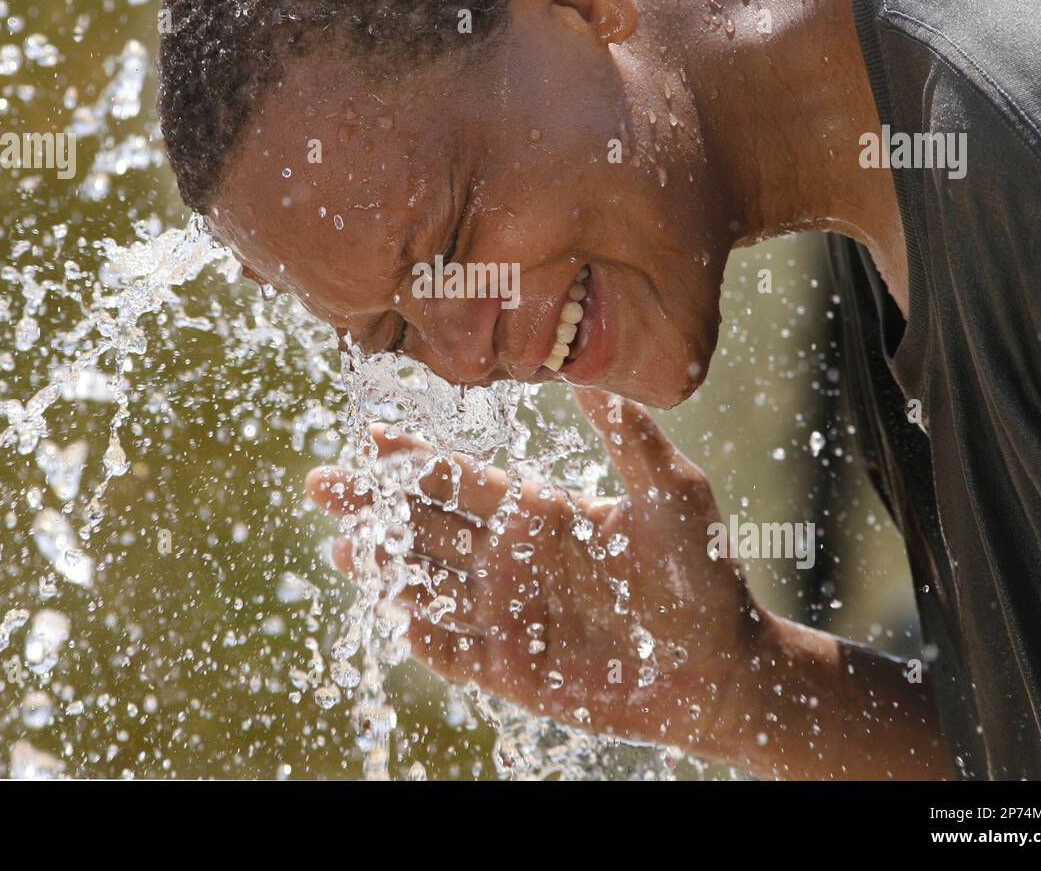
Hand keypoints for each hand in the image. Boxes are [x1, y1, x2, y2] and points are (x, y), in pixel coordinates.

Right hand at [306, 389, 764, 749]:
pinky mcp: (512, 670)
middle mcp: (512, 558)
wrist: (720, 668)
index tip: (366, 435)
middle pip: (426, 525)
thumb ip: (628, 436)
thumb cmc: (701, 576)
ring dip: (384, 568)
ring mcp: (507, 615)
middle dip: (374, 505)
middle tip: (321, 486)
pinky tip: (400, 619)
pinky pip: (455, 652)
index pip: (459, 478)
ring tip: (342, 549)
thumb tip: (591, 370)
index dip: (411, 458)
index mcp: (538, 511)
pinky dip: (427, 638)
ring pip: (428, 585)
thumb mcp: (669, 494)